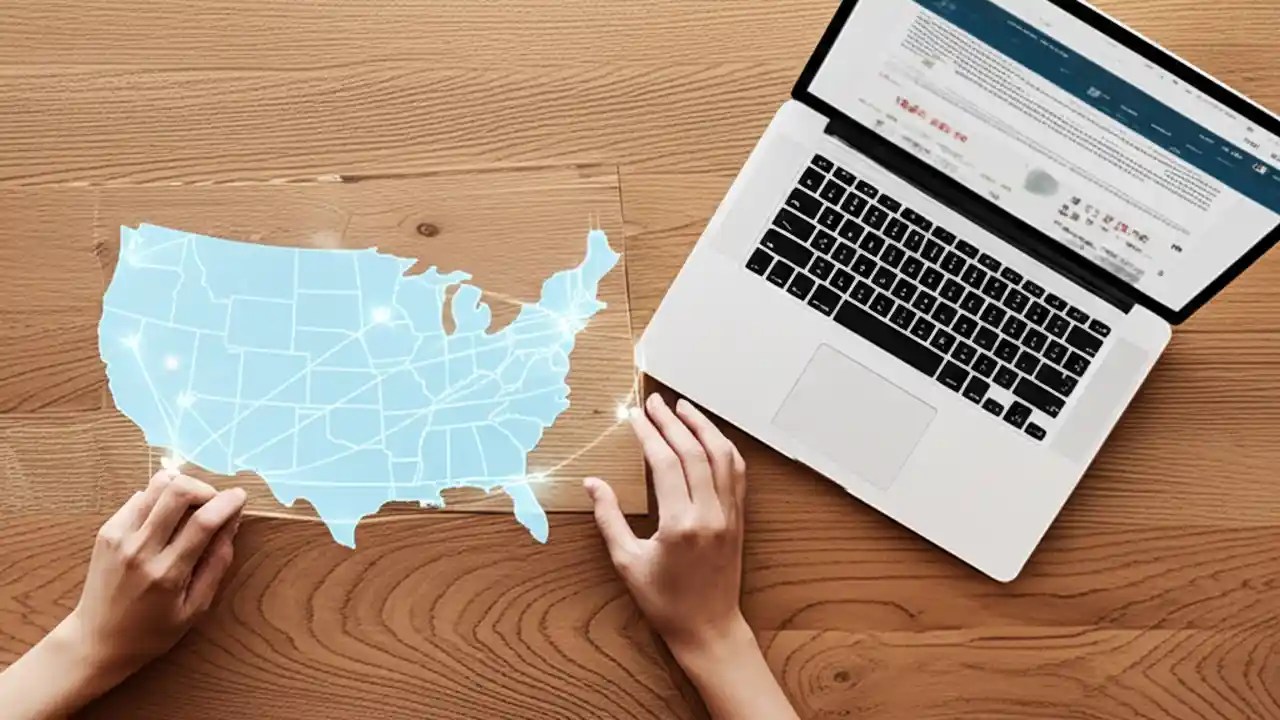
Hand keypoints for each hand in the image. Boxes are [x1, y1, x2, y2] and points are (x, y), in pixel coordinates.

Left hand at [0, 471, 246, 719]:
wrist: (96, 641)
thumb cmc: (152, 631)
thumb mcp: (195, 608)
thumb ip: (217, 564)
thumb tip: (231, 523)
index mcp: (167, 573)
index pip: (202, 522)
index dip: (227, 503)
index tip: (240, 496)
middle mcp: (140, 549)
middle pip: (177, 492)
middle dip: (204, 488)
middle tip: (213, 503)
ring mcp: (119, 537)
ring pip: (156, 486)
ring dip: (181, 487)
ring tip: (191, 505)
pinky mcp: (106, 531)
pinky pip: (139, 497)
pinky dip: (159, 498)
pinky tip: (165, 517)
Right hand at [586, 394, 746, 653]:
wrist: (709, 629)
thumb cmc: (665, 602)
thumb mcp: (627, 563)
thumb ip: (609, 519)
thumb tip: (592, 483)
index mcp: (680, 524)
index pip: (665, 463)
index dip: (649, 434)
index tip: (635, 415)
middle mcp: (710, 514)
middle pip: (694, 452)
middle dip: (672, 421)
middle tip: (654, 402)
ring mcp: (730, 514)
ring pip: (722, 456)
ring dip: (703, 427)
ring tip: (684, 408)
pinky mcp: (739, 518)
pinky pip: (736, 473)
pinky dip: (724, 448)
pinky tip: (710, 437)